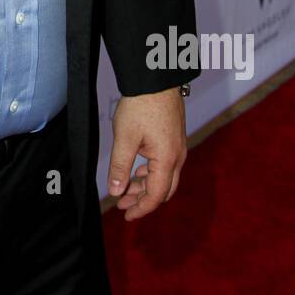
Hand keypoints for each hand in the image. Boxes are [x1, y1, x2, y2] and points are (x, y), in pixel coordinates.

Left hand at [107, 87, 186, 220]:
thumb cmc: (141, 105)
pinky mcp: (175, 139)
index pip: (156, 195)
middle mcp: (178, 156)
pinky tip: (137, 171)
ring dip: (145, 187)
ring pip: (165, 178)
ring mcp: (178, 147)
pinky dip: (151, 174)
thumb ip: (119, 167)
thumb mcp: (125, 138)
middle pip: (163, 190)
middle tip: (122, 205)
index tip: (125, 215)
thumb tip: (115, 192)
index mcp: (167, 159)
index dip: (141, 209)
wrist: (155, 78)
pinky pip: (166, 165)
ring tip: (125, 189)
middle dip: (143, 200)